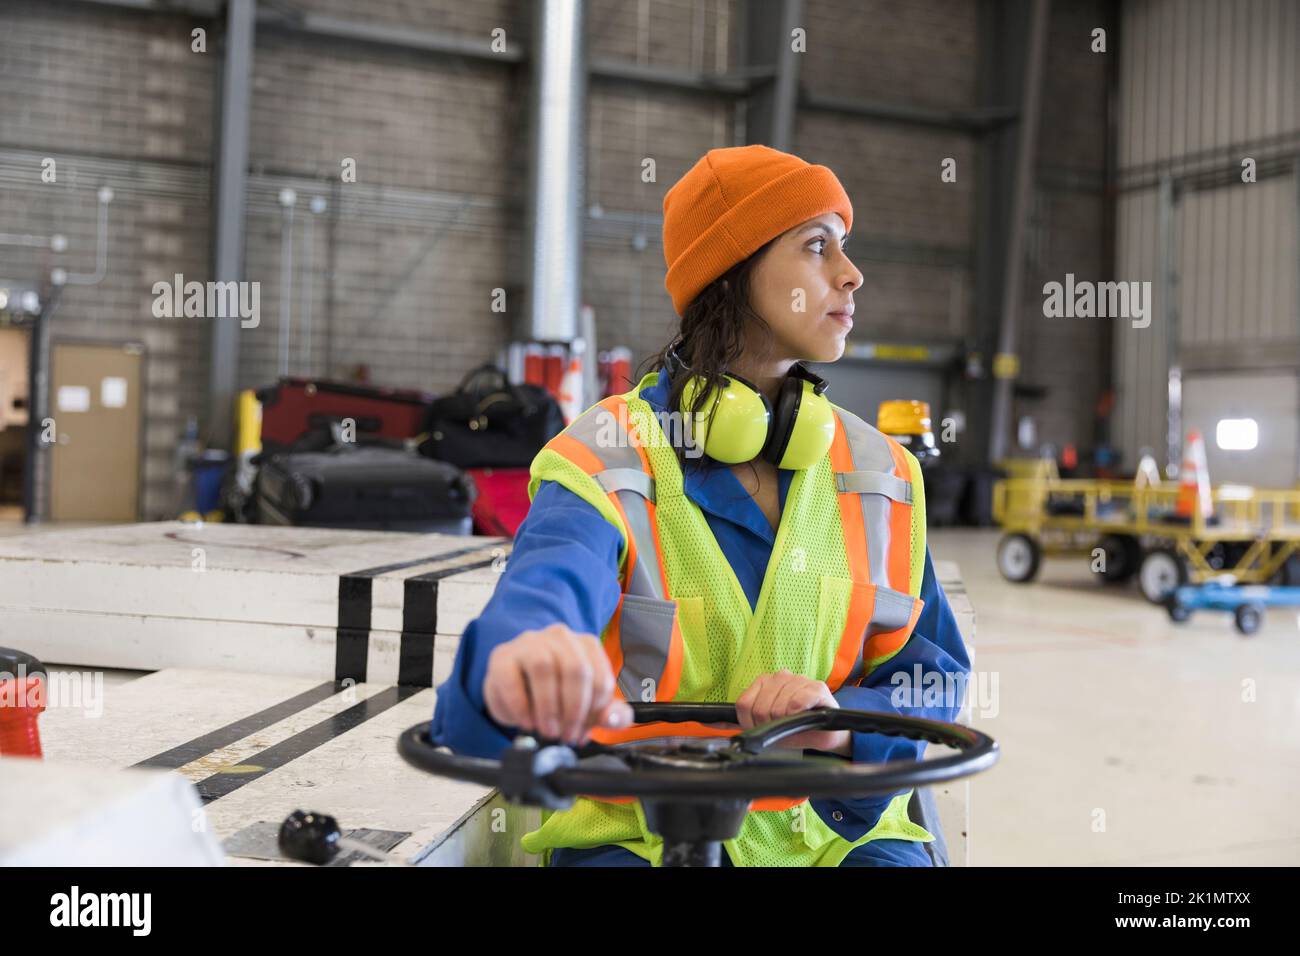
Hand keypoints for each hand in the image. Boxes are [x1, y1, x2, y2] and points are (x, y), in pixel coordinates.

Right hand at [483, 624, 633, 744]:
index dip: (594, 712)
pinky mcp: (502, 656)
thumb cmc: (556, 695)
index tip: (582, 732)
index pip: (600, 678)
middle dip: (573, 710)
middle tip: (565, 735)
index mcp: (587, 646)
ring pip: (543, 667)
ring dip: (547, 707)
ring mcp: (530, 642)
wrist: (516, 690)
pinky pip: (511, 678)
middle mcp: (561, 637)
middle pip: (576, 669)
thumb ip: (610, 714)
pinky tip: (526, 721)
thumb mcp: (587, 706)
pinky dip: (520, 706)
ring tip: (547, 730)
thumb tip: (614, 719)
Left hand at [735, 669, 850, 753]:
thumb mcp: (762, 725)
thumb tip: (708, 722)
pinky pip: (798, 702)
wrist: (824, 734)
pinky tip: (805, 716)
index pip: (744, 704)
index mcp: (764, 682)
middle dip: (769, 725)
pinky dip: (799, 714)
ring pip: (778, 707)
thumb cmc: (793, 727)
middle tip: (782, 727)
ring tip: (795, 722)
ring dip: (786, 722)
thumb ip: (736, 722)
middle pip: (760, 708)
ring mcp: (798, 680)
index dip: (751, 723)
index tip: (763, 727)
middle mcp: (780, 677)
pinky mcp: (817, 687)